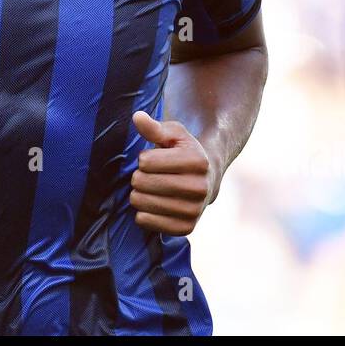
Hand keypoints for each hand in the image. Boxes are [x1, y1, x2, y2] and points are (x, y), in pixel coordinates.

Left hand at [128, 110, 217, 235]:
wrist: (207, 179)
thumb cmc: (184, 152)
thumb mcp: (174, 134)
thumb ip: (154, 127)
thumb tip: (137, 117)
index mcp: (197, 161)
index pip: (146, 162)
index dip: (143, 159)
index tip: (152, 160)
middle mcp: (199, 187)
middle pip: (142, 182)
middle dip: (138, 177)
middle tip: (148, 176)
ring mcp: (194, 210)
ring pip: (141, 203)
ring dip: (138, 195)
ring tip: (148, 189)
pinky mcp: (186, 227)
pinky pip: (146, 221)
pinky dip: (142, 213)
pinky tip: (151, 205)